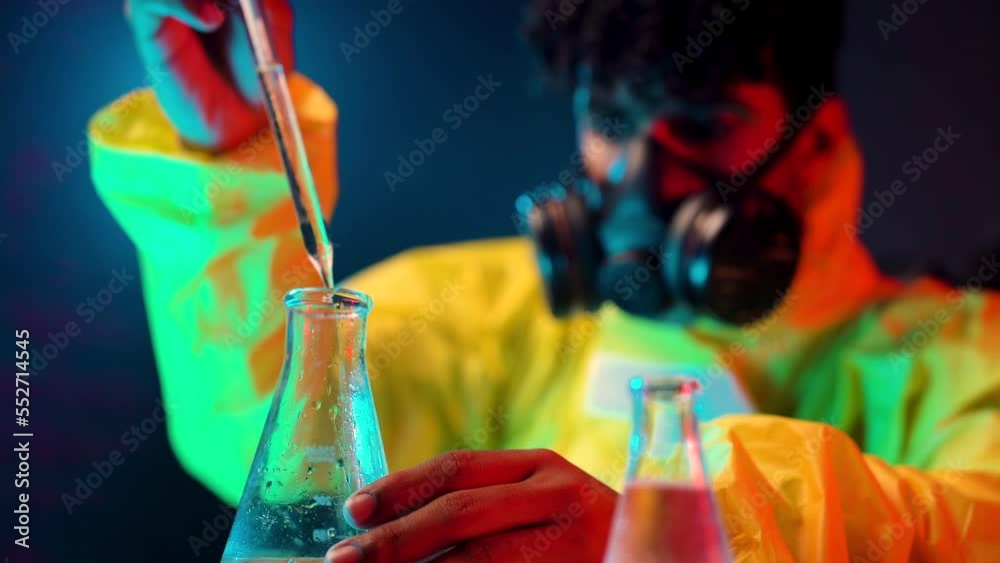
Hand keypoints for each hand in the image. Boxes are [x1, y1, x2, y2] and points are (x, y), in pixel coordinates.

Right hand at [125, 0, 293, 150]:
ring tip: (222, 10)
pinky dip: (182, 2)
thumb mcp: (276, 24)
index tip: (244, 0)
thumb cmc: (258, 70)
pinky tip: (210, 20)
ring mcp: (167, 1)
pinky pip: (149, 0)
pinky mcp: (149, 23)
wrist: (242, 120)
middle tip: (235, 2)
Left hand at [326, 449, 618, 562]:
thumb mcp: (540, 503)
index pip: (456, 469)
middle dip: (393, 539)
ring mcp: (572, 540)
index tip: (352, 510)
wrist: (657, 552)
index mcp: (540, 466)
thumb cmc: (582, 536)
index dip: (399, 487)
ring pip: (477, 560)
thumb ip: (485, 503)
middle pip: (459, 513)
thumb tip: (393, 525)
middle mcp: (558, 494)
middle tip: (345, 559)